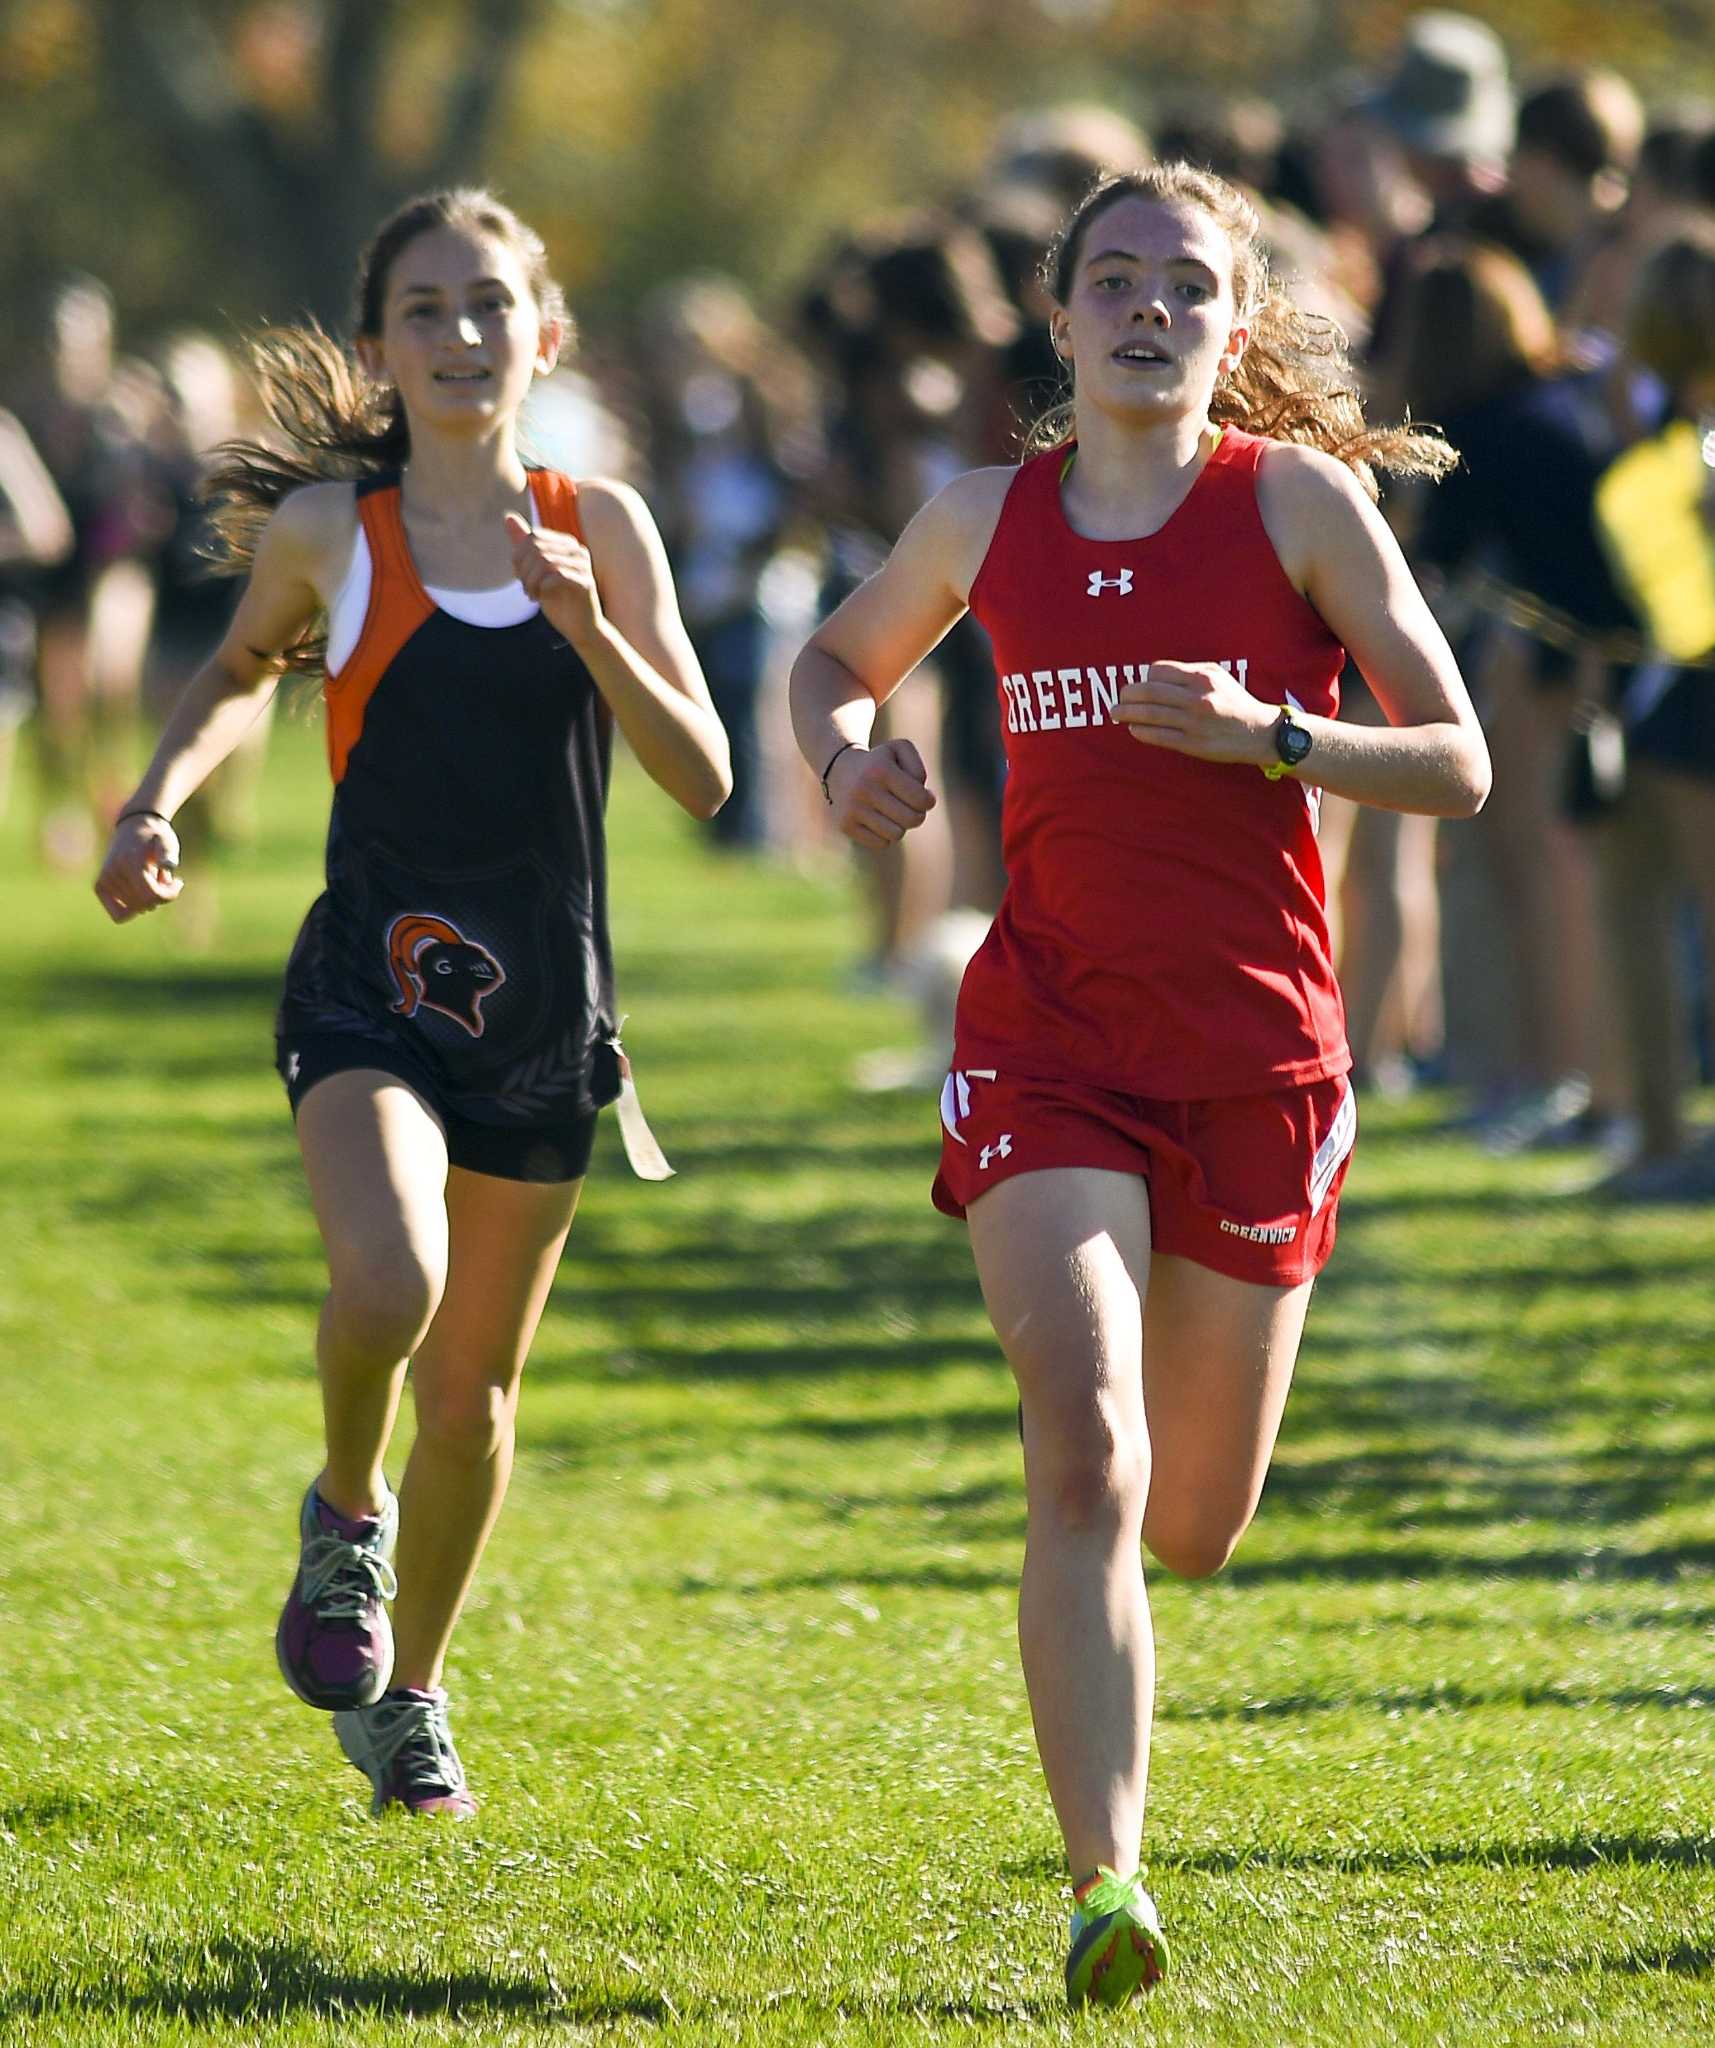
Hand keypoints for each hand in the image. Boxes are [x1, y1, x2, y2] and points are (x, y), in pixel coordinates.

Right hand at [93, 813, 182, 922]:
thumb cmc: (156, 836)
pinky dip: (134, 908)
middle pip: (144, 905)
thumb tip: (167, 865)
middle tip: (168, 881)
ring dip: (149, 900)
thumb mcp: (167, 842)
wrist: (134, 825)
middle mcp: (113, 872)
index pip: (150, 895)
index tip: (178, 882)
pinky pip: (118, 914)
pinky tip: (141, 893)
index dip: (169, 895)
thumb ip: (168, 855)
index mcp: (130, 862)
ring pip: (134, 910)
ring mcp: (104, 880)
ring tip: (153, 881)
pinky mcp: (100, 886)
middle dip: (161, 896)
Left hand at [504, 511, 604, 648]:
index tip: (519, 576)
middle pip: (536, 548)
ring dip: (530, 580)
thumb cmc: (559, 600)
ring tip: (530, 594)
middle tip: (524, 588)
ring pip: (544, 561)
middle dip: (523, 570)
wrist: (581, 628)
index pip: (533, 538)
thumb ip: (524, 545)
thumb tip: (508, 516)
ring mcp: (584, 565)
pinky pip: (555, 576)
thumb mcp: (535, 570)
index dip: (519, 557)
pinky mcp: (586, 582)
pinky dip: (540, 588)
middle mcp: (577, 550)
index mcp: (566, 544)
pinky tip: (539, 599)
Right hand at [826, 738, 936, 848]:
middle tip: (911, 807)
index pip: (920, 799)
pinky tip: (878, 821)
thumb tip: (922, 799)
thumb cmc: (880, 762)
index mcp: (880, 769)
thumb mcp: (900, 750)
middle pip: (911, 819)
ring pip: (896, 835)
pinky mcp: (845, 825)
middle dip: (917, 815)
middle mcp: (864, 789)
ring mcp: (852, 809)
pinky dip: (885, 835)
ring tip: (893, 813)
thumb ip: (918, 769)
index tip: (925, 798)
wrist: (840, 770)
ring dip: (900, 826)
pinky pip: (880, 843)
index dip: (928, 801)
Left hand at [1112, 659, 1275, 763]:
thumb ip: (1188, 671)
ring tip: (1115, 714)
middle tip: (1119, 699)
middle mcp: (1196, 698)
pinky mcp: (1192, 744)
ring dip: (1127, 714)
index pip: (1158, 671)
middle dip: (1128, 695)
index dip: (1145, 677)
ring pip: (1150, 715)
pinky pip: (1159, 736)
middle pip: (1149, 692)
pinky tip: (1133, 729)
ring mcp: (1193, 722)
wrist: (1258, 732)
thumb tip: (1153, 674)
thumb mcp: (1217, 675)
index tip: (1141, 685)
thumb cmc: (1233, 700)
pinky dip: (1141, 732)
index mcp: (1201, 678)